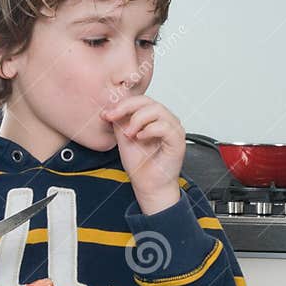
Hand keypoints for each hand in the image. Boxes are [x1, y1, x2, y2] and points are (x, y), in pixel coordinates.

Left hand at [101, 95, 185, 214]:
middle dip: (127, 108)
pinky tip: (140, 138)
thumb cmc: (140, 165)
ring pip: (157, 110)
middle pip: (148, 101)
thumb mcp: (123, 137)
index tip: (107, 114)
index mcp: (155, 118)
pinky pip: (165, 126)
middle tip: (113, 117)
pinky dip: (149, 130)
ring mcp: (174, 129)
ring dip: (138, 120)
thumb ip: (120, 121)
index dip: (122, 104)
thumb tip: (109, 108)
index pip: (140, 100)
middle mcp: (166, 120)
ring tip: (129, 134)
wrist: (147, 185)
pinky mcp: (178, 140)